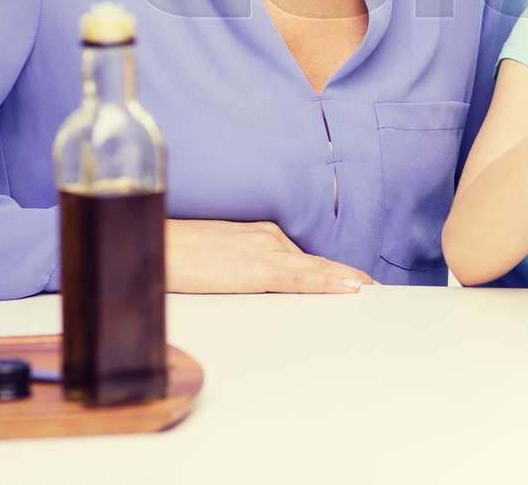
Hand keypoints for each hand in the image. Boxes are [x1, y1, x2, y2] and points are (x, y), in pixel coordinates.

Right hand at [165, 219, 375, 293]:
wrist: (153, 247)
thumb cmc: (177, 255)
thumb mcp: (217, 258)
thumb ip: (244, 267)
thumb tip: (260, 284)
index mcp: (261, 235)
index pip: (304, 258)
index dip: (332, 271)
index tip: (355, 281)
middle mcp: (270, 238)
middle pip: (316, 262)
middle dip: (345, 277)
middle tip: (374, 289)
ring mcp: (266, 250)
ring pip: (315, 270)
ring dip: (345, 281)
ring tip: (371, 292)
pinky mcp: (258, 268)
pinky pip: (301, 279)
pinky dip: (328, 284)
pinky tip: (348, 289)